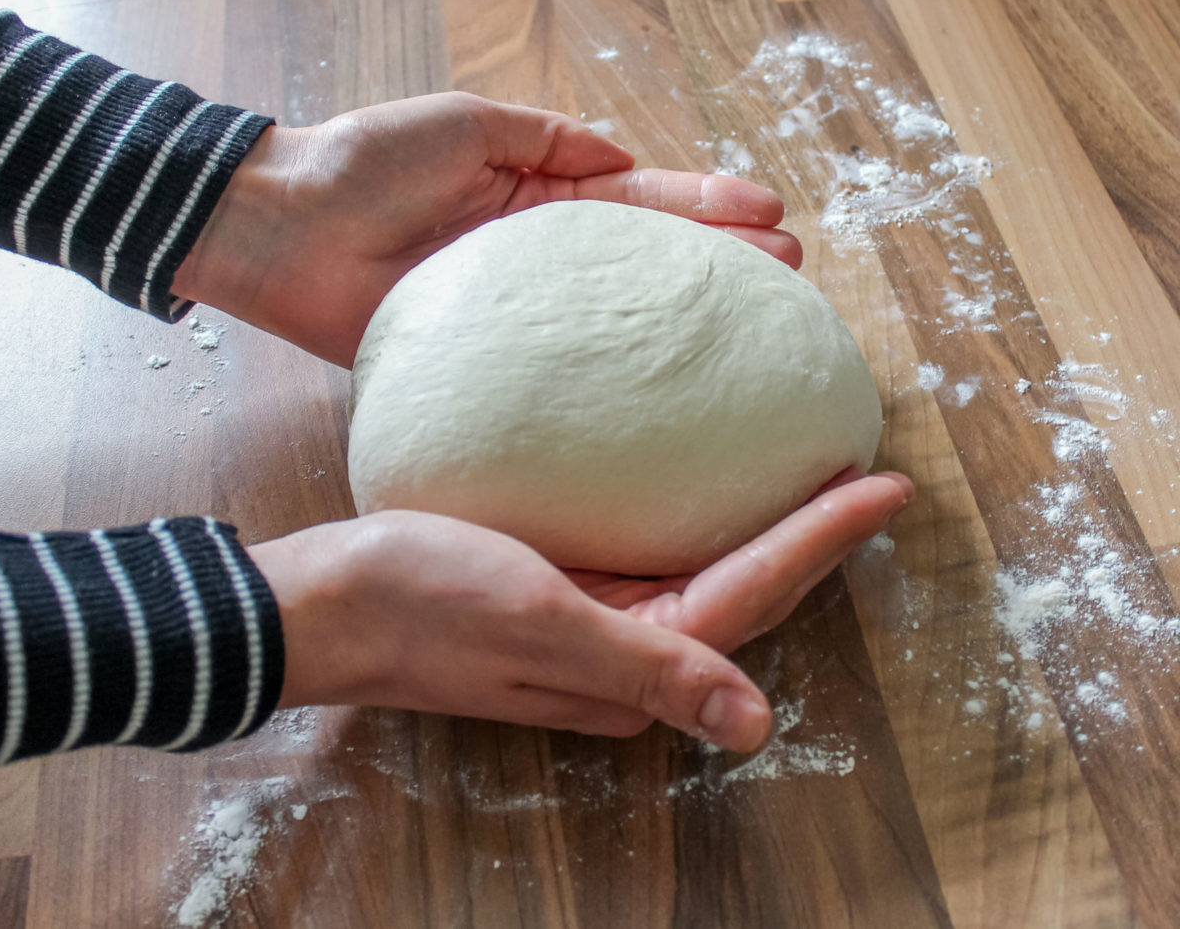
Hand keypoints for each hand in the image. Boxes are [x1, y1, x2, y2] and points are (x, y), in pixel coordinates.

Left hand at [174, 92, 802, 366]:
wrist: (283, 224)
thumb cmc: (368, 160)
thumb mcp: (468, 122)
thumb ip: (547, 137)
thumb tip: (623, 154)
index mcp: (537, 198)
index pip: (638, 203)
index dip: (703, 207)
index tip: (769, 213)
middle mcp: (537, 261)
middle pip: (642, 265)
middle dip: (717, 265)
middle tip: (789, 273)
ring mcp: (516, 316)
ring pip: (611, 320)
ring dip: (682, 319)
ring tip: (758, 315)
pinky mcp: (482, 361)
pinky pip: (554, 371)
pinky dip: (607, 379)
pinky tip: (662, 385)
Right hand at [248, 471, 911, 750]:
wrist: (320, 602)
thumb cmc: (418, 600)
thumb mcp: (537, 621)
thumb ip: (647, 668)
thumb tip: (757, 727)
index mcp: (627, 668)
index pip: (753, 598)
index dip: (823, 543)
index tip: (885, 484)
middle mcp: (620, 658)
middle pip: (743, 597)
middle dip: (812, 542)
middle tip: (870, 478)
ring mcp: (587, 630)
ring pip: (703, 579)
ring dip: (765, 533)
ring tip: (814, 479)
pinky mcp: (554, 599)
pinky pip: (651, 563)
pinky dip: (695, 525)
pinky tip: (701, 488)